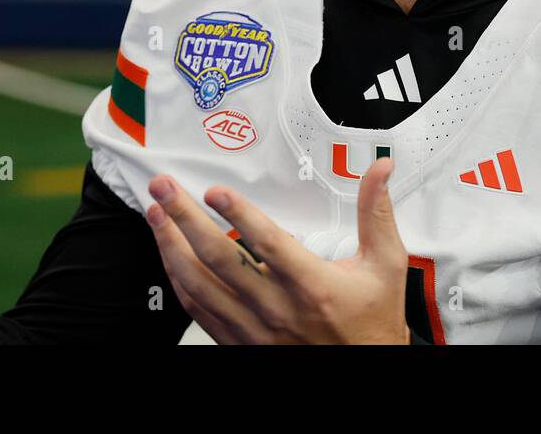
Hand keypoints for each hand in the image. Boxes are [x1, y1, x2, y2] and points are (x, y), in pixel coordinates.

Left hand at [146, 156, 410, 343]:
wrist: (367, 371)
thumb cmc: (373, 323)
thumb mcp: (385, 266)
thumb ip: (376, 214)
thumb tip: (380, 170)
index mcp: (312, 286)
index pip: (267, 244)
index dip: (238, 216)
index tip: (215, 191)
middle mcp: (278, 310)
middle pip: (219, 259)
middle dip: (184, 218)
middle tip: (164, 189)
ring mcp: (254, 330)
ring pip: (199, 286)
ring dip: (171, 247)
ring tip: (156, 214)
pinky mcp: (240, 343)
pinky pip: (198, 311)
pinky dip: (178, 280)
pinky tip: (169, 256)